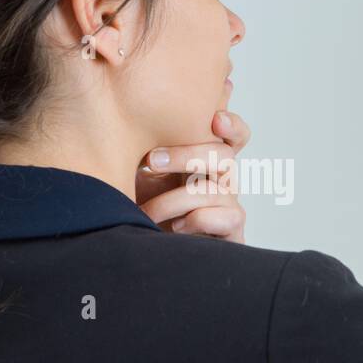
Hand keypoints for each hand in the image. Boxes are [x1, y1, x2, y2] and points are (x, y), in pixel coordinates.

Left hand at [135, 110, 249, 242]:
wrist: (142, 249)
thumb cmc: (141, 207)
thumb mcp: (141, 173)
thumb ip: (148, 148)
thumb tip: (130, 113)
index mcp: (204, 160)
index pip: (233, 135)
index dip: (231, 125)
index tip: (215, 120)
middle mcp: (221, 180)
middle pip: (224, 155)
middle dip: (186, 155)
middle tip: (150, 161)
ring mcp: (229, 205)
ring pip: (214, 189)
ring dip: (174, 200)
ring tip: (146, 211)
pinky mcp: (232, 232)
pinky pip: (227, 217)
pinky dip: (197, 219)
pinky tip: (176, 227)